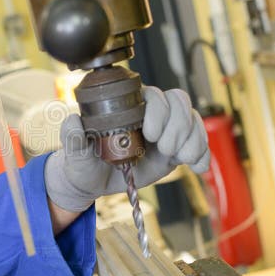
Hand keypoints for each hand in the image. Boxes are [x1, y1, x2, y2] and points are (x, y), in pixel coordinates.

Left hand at [45, 86, 209, 211]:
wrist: (94, 181)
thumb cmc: (83, 160)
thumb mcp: (75, 152)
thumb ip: (73, 138)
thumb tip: (71, 120)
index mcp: (127, 106)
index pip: (153, 94)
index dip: (158, 111)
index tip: (150, 134)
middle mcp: (150, 113)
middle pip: (179, 102)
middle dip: (178, 126)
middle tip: (165, 149)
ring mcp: (166, 130)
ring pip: (192, 120)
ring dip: (193, 139)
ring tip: (182, 159)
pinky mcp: (175, 148)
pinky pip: (198, 143)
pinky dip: (203, 154)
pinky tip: (199, 167)